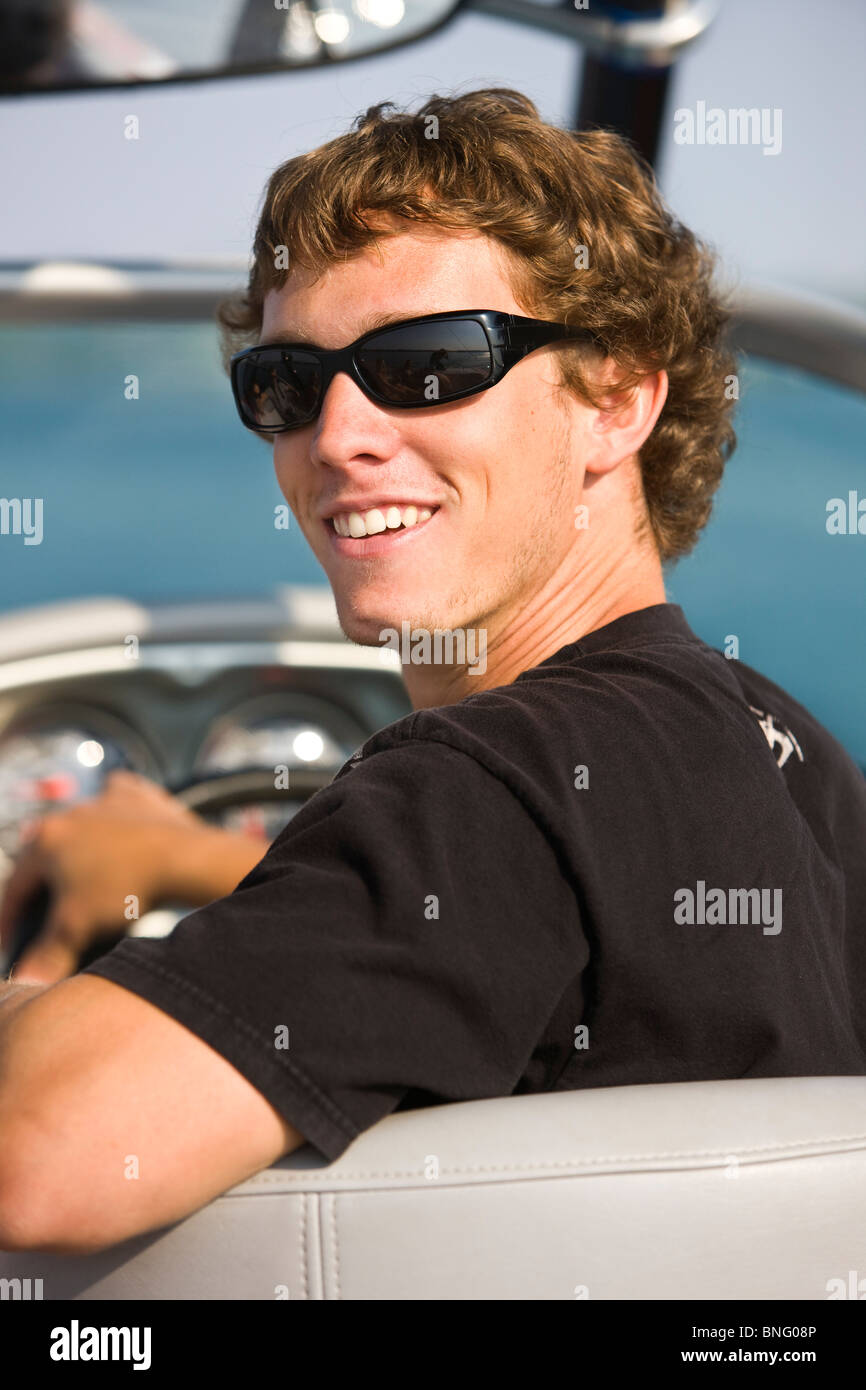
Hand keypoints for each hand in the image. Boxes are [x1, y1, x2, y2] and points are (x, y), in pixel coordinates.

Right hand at [0, 771, 207, 983]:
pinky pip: (118, 800)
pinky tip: (117, 826)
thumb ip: (47, 955)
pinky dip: (114, 815)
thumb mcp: (78, 926)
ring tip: (83, 873)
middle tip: (46, 907)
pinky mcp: (136, 797)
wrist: (185, 857)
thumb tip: (26, 982)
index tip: (10, 940)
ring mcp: (104, 801)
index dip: (10, 919)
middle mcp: (70, 814)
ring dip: (77, 847)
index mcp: (46, 841)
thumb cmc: (127, 887)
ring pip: (81, 826)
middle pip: (46, 855)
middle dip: (44, 882)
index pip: (15, 887)